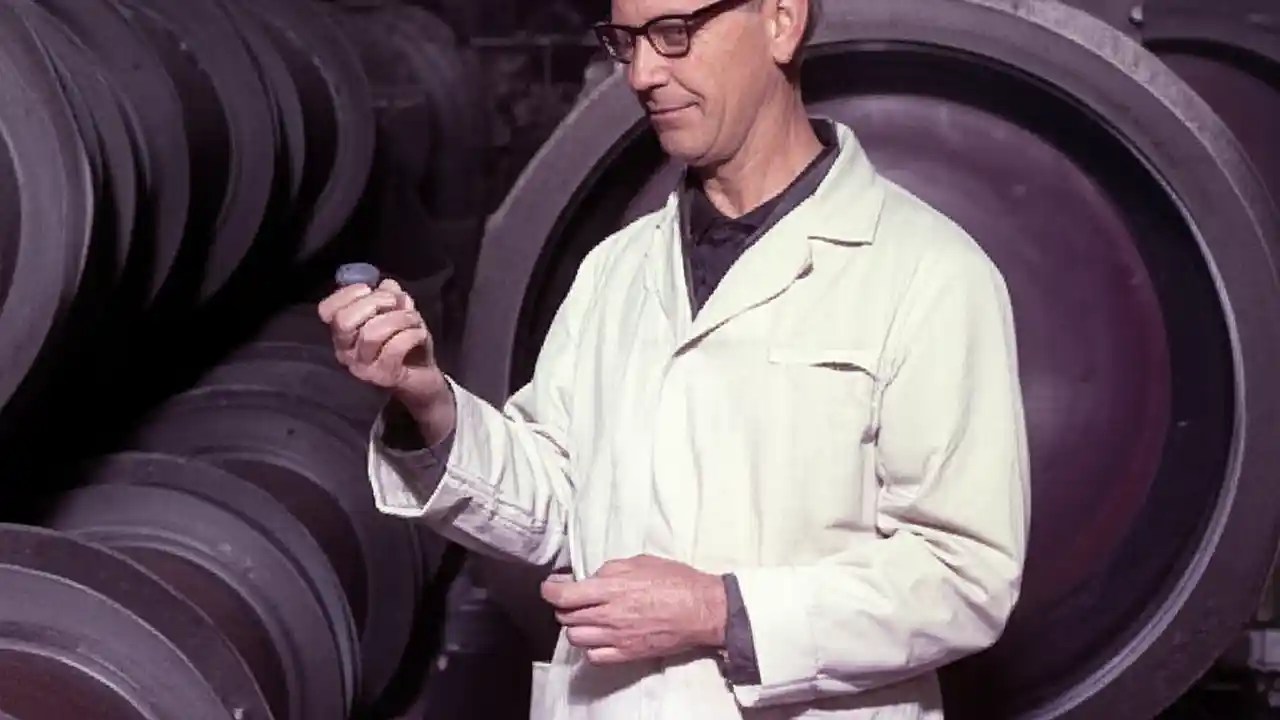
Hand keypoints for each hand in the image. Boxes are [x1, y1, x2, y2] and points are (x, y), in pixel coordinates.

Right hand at [316, 278, 447, 413]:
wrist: (424, 378)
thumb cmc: (406, 344)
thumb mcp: (398, 313)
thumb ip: (390, 296)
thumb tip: (386, 284)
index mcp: (343, 334)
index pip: (327, 311)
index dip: (347, 293)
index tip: (370, 288)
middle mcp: (346, 352)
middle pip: (344, 321)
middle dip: (373, 303)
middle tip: (394, 303)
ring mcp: (363, 367)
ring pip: (372, 333)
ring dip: (398, 318)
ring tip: (413, 319)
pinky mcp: (385, 377)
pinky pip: (395, 347)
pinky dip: (411, 334)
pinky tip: (420, 334)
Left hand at [540, 555, 726, 664]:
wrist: (702, 609)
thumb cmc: (676, 581)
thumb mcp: (640, 561)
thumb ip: (610, 570)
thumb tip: (591, 578)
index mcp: (612, 588)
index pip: (564, 595)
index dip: (550, 590)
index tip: (551, 585)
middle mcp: (609, 615)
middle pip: (566, 616)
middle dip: (563, 606)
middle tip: (573, 598)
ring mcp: (617, 638)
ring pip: (575, 638)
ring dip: (575, 626)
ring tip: (586, 618)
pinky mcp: (627, 654)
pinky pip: (594, 656)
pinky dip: (589, 647)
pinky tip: (598, 637)